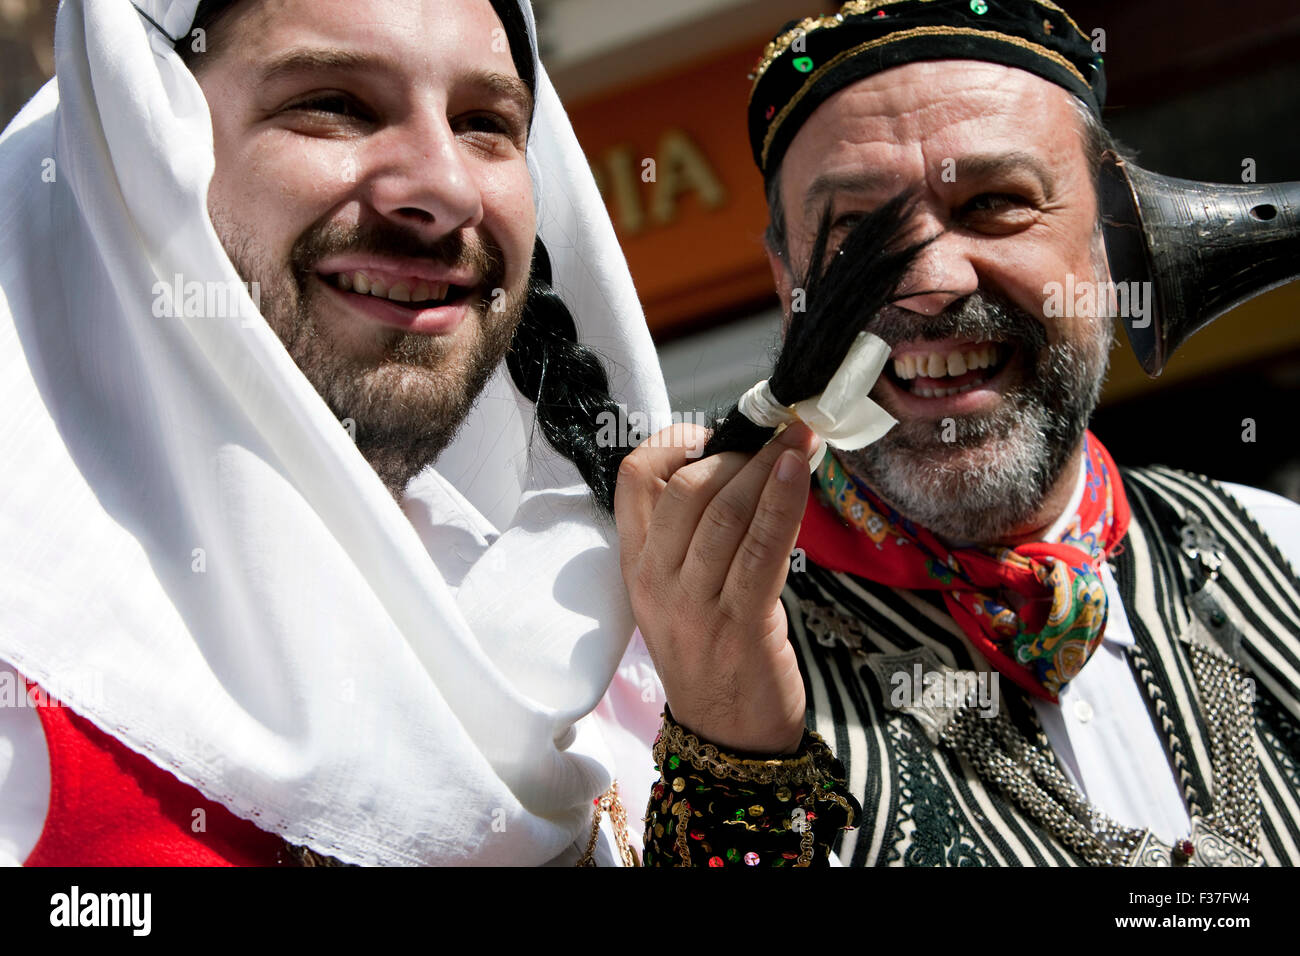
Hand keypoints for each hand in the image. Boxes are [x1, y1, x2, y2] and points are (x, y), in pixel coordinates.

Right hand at [614, 422, 818, 753]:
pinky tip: (800, 468)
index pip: (633, 480)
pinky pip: (762, 546)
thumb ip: (694, 537)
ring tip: (800, 438)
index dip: (675, 440)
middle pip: (686, 487)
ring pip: (725, 510)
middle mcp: (657, 583)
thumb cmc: (714, 656)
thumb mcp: (682, 593)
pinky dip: (784, 499)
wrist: (729, 743)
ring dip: (767, 463)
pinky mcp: (741, 624)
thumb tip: (739, 465)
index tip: (717, 431)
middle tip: (776, 436)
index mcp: (637, 569)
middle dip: (736, 449)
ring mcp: (695, 605)